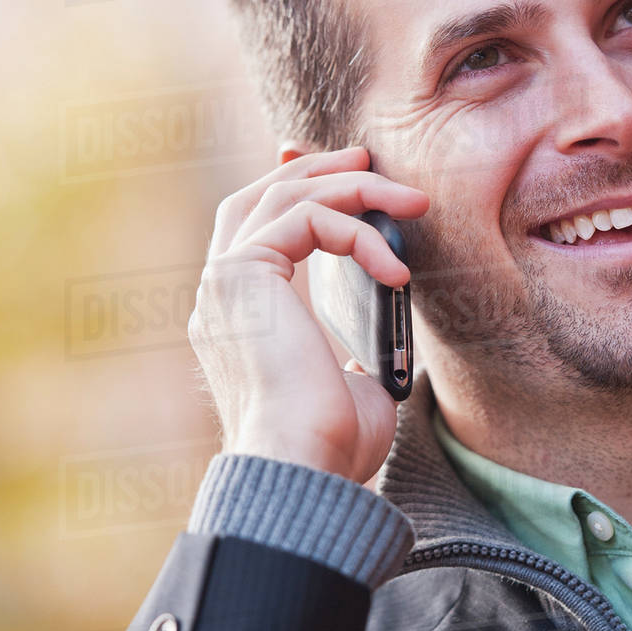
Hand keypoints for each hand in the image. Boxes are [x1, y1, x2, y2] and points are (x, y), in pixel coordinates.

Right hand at [188, 146, 428, 484]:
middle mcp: (221, 294)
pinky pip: (306, 219)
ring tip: (409, 199)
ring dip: (352, 188)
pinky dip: (358, 233)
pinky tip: (397, 269)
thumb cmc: (331, 445)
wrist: (301, 471)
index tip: (343, 170)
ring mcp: (224, 282)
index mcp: (239, 317)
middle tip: (368, 159)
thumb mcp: (355, 380)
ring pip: (285, 197)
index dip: (293, 188)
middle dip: (316, 170)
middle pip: (260, 198)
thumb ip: (360, 343)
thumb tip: (391, 320)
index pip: (255, 229)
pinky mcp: (241, 275)